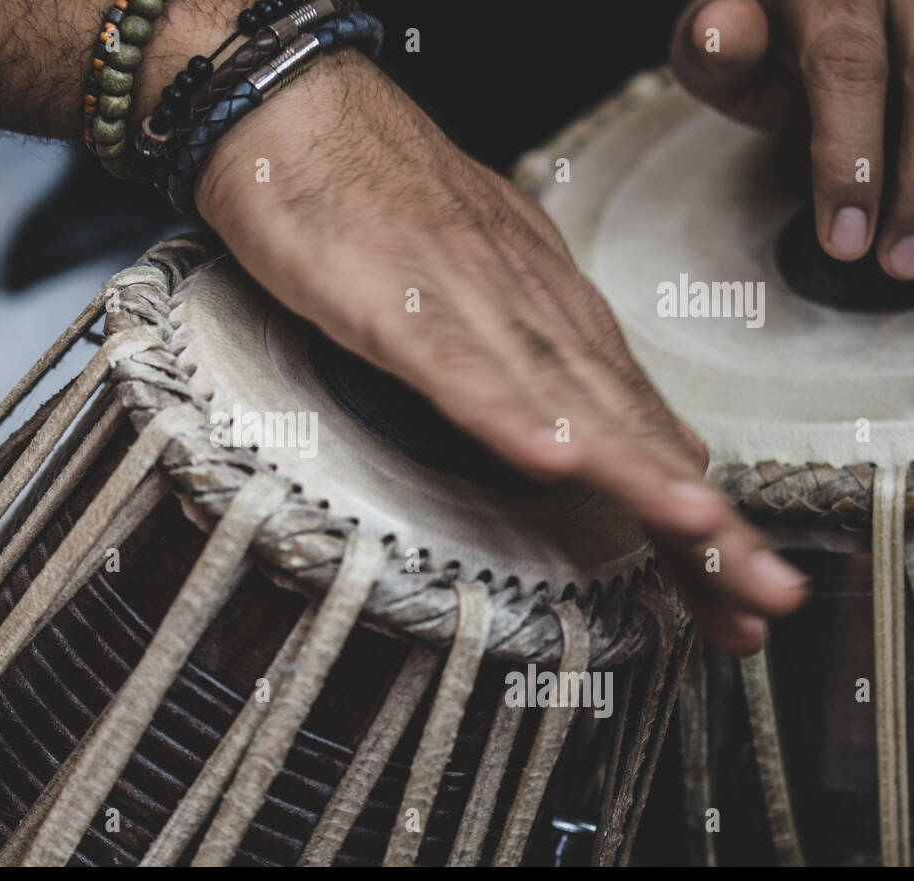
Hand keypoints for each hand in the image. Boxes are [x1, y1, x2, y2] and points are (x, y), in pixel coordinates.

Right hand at [194, 50, 807, 654]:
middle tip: (758, 589)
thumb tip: (613, 422)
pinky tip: (548, 456)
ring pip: (559, 395)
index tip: (735, 579)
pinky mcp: (391, 299)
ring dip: (632, 465)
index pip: (638, 420)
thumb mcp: (481, 283)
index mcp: (549, 312)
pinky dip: (505, 412)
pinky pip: (454, 364)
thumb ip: (548, 356)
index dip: (691, 502)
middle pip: (624, 419)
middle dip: (696, 511)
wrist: (302, 111)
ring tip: (697, 529)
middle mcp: (528, 306)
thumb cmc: (377, 196)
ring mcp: (465, 299)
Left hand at [670, 0, 913, 276]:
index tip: (844, 239)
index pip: (844, 69)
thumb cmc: (740, 32)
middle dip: (912, 185)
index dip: (851, 158)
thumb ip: (716, 49)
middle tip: (895, 262)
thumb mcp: (708, 41)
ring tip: (912, 257)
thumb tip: (722, 30)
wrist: (784, 4)